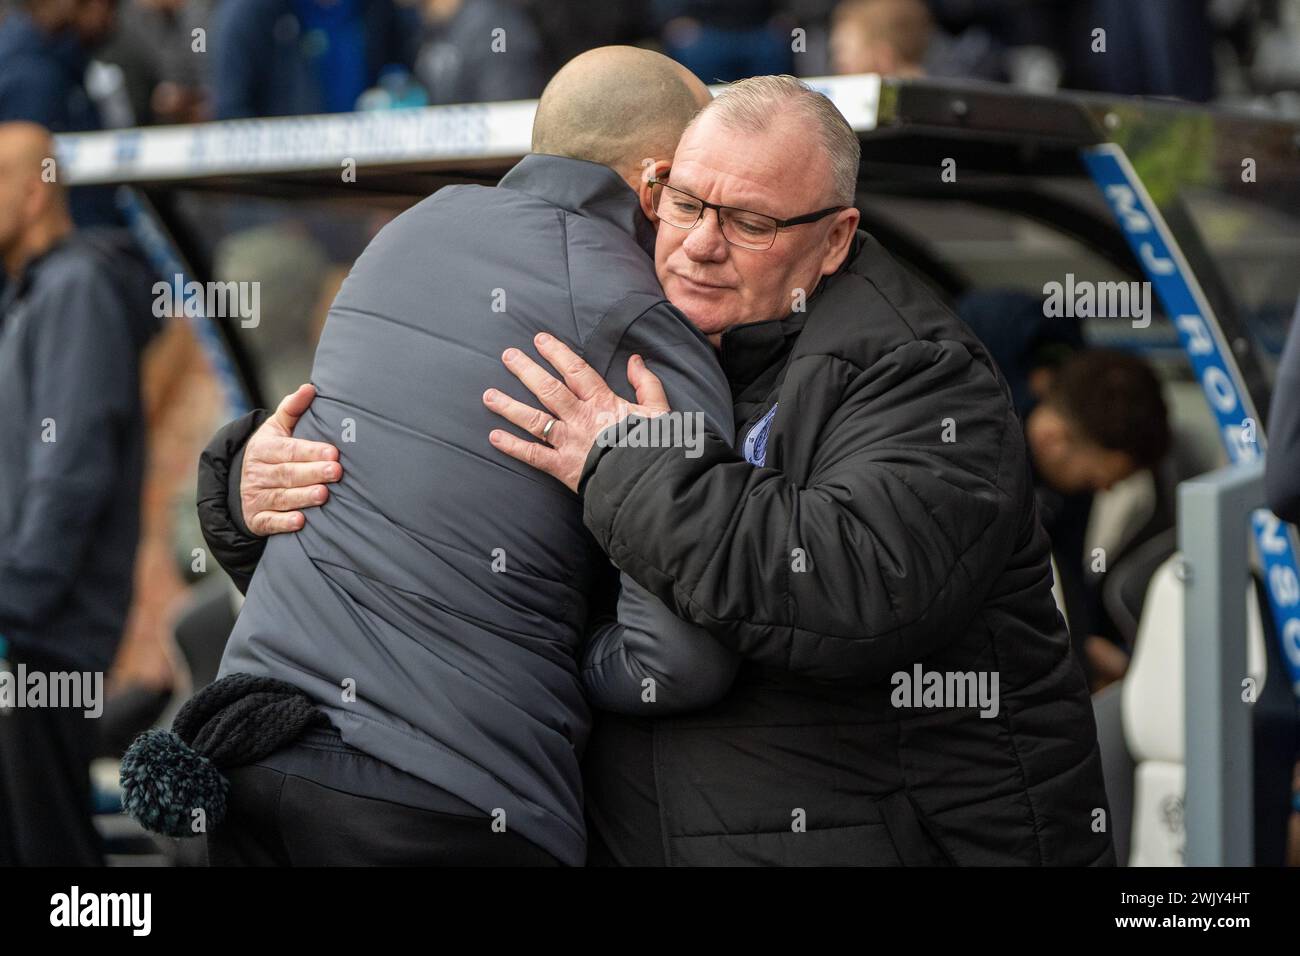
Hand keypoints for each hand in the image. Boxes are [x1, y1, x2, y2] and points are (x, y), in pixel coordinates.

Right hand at [241, 384, 342, 534]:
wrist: (242, 483)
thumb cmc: (271, 452)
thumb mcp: (276, 429)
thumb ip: (292, 409)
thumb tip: (310, 388)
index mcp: (264, 448)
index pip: (289, 450)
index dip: (311, 451)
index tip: (333, 452)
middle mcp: (257, 473)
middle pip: (287, 473)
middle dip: (312, 473)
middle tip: (335, 472)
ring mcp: (256, 497)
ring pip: (280, 497)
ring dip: (302, 497)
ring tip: (323, 495)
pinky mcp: (256, 519)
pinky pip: (269, 522)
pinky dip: (283, 523)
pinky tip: (300, 522)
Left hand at [483, 333, 668, 491]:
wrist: (647, 482)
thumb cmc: (655, 446)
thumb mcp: (659, 411)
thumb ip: (647, 384)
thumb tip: (635, 360)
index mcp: (603, 402)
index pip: (576, 370)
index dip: (557, 353)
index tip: (539, 339)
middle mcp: (581, 418)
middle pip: (548, 389)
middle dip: (526, 370)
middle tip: (507, 356)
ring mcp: (569, 442)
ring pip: (535, 419)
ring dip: (510, 406)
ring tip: (489, 395)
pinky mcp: (562, 467)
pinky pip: (533, 455)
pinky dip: (513, 446)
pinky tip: (494, 437)